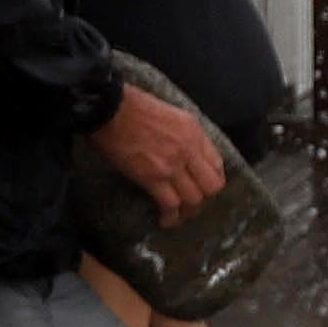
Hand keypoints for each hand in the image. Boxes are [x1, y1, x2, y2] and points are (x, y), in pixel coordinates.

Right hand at [94, 86, 223, 218]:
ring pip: (193, 199)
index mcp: (194, 132)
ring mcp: (172, 165)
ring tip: (178, 216)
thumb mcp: (171, 114)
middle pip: (211, 186)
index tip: (203, 186)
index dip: (212, 179)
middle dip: (204, 199)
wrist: (110, 109)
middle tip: (192, 204)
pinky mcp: (152, 178)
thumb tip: (185, 153)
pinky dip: (169, 216)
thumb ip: (184, 134)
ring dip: (187, 211)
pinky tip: (164, 220)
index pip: (217, 164)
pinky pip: (170, 204)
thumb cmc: (133, 106)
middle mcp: (189, 150)